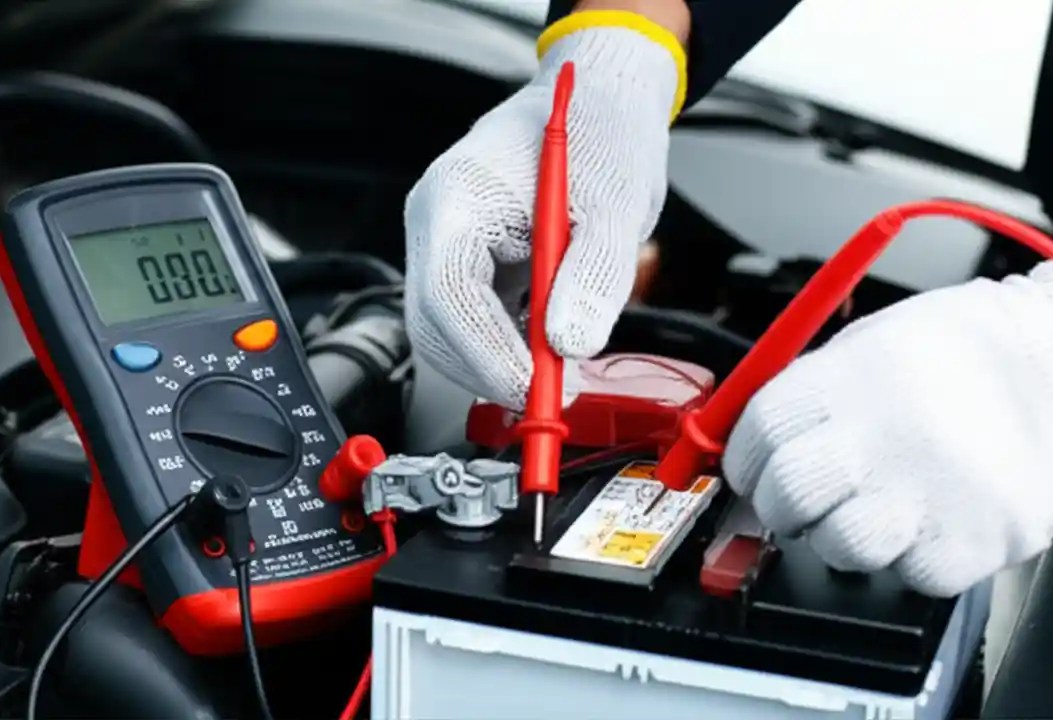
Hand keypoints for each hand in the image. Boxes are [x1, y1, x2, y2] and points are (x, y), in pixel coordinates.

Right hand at [403, 20, 680, 409]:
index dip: (488, 354)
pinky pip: (471, 321)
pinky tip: (547, 353)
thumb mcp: (616, 204)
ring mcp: (448, 243)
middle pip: (436, 324)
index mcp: (459, 196)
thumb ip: (593, 276)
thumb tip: (570, 344)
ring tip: (560, 377)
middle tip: (552, 398)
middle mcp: (439, 221)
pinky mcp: (469, 262)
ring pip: (449, 332)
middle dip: (490, 370)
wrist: (599, 102)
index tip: (536, 389)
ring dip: (499, 365)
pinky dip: (506, 348)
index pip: (449, 295)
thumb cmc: (601, 130)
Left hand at [722, 255, 1052, 595]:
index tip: (755, 471)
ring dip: (845, 535)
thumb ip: (808, 395)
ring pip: (839, 546)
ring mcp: (922, 495)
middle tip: (806, 498)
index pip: (756, 439)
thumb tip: (751, 441)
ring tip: (876, 504)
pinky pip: (907, 574)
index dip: (746, 462)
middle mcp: (875, 439)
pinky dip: (910, 556)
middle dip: (784, 505)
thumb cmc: (963, 350)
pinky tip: (927, 518)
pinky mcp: (967, 543)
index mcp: (842, 382)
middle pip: (786, 499)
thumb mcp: (867, 343)